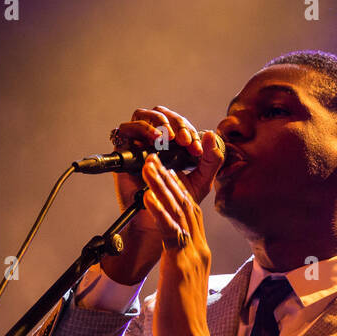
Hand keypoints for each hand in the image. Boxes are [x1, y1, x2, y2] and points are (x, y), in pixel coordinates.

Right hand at [104, 106, 224, 283]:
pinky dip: (142, 128)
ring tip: (170, 138)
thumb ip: (212, 159)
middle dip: (177, 124)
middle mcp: (155, 140)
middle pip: (162, 114)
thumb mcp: (202, 179)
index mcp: (173, 143)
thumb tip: (212, 133)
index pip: (180, 124)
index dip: (190, 130)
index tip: (197, 149)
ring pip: (144, 114)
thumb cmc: (178, 202)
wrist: (158, 221)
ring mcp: (138, 144)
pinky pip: (127, 128)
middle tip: (185, 141)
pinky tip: (155, 140)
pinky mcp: (124, 150)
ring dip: (160, 122)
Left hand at [140, 152, 225, 335]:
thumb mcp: (182, 287)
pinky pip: (170, 233)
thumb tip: (170, 265)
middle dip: (169, 180)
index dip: (179, 191)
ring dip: (162, 187)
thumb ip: (178, 270)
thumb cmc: (183, 321)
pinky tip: (148, 196)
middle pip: (187, 206)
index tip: (166, 173)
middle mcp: (199, 250)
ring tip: (149, 166)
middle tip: (155, 158)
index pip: (192, 215)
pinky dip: (159, 212)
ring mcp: (191, 257)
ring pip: (179, 213)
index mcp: (200, 254)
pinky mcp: (179, 265)